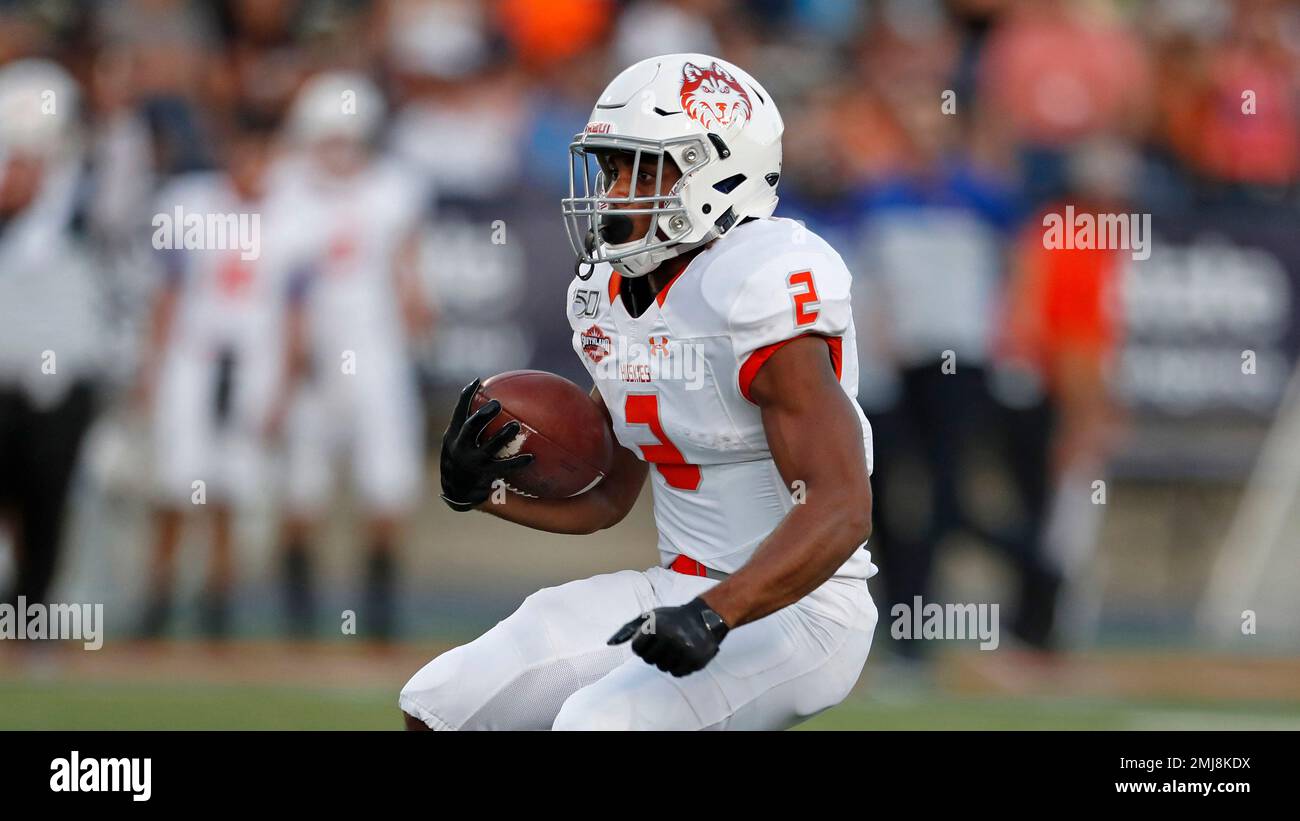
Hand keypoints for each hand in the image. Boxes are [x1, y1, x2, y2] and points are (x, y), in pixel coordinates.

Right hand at [440, 378, 532, 510]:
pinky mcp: (485, 475)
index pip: (459, 411)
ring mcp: (473, 462)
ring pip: (488, 447)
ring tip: (514, 426)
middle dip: (483, 415)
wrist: (457, 491)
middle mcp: (461, 447)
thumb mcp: (459, 440)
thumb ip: (471, 423)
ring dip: (502, 436)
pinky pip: (504, 467)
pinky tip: (532, 457)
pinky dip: (517, 462)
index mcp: (454, 435)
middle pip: (470, 427)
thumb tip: (493, 396)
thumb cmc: (463, 457)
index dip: (466, 396)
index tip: (478, 382)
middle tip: (496, 404)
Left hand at [608, 597, 729, 676]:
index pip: (637, 649)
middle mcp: (671, 637)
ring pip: (663, 668)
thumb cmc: (672, 618)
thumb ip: (629, 629)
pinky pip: (678, 673)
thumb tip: (609, 643)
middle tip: (665, 643)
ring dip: (666, 661)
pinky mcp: (696, 660)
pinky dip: (678, 667)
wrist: (705, 617)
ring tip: (675, 648)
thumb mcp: (650, 616)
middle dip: (654, 654)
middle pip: (649, 660)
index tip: (652, 639)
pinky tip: (683, 655)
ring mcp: (685, 650)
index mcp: (657, 625)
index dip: (643, 646)